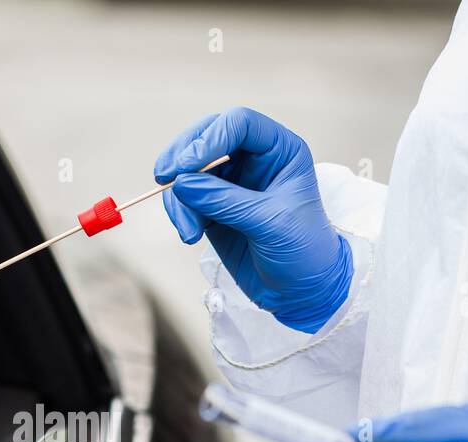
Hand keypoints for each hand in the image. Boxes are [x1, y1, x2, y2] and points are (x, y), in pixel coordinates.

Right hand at [153, 106, 352, 332]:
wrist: (300, 292)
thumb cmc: (303, 252)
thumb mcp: (269, 223)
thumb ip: (225, 200)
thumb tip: (182, 184)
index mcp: (280, 151)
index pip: (239, 124)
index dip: (209, 139)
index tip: (185, 166)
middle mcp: (254, 160)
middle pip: (207, 137)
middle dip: (183, 158)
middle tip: (164, 179)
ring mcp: (231, 183)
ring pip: (190, 171)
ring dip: (179, 198)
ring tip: (188, 231)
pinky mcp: (213, 207)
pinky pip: (185, 199)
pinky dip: (180, 213)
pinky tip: (190, 234)